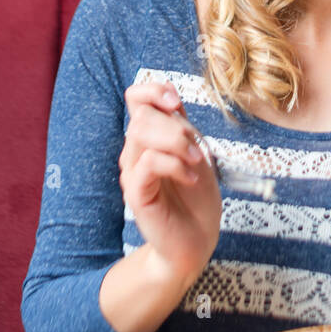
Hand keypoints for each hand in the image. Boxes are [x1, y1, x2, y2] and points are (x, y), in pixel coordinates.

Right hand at [119, 81, 221, 283]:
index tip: (177, 104)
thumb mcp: (195, 152)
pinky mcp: (136, 193)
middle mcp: (135, 151)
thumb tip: (171, 95)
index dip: (154, 90)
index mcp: (150, 137)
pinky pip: (148, 163)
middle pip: (143, 114)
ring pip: (141, 133)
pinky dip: (174, 165)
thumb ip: (181, 126)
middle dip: (176, 125)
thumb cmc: (197, 197)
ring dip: (177, 141)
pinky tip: (190, 177)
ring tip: (196, 161)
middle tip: (197, 150)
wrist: (196, 240)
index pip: (136, 97)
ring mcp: (132, 172)